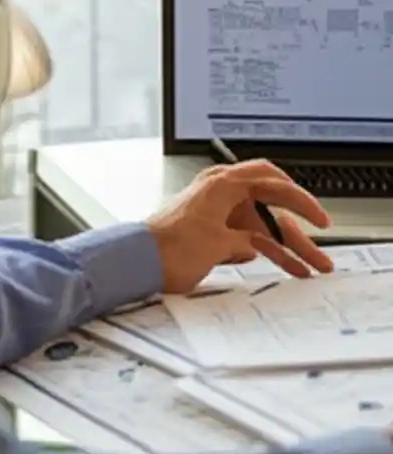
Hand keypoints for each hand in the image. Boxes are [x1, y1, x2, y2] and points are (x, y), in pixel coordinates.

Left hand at [146, 159, 334, 292]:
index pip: (273, 185)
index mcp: (222, 186)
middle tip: (319, 254)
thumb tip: (254, 244)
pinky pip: (242, 239)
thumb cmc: (166, 249)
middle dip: (297, 235)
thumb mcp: (218, 244)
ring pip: (259, 228)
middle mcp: (219, 194)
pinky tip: (279, 267)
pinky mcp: (208, 232)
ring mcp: (214, 213)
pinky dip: (260, 252)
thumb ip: (244, 240)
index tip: (320, 220)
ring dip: (282, 249)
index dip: (301, 201)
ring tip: (307, 269)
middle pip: (270, 211)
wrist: (133, 263)